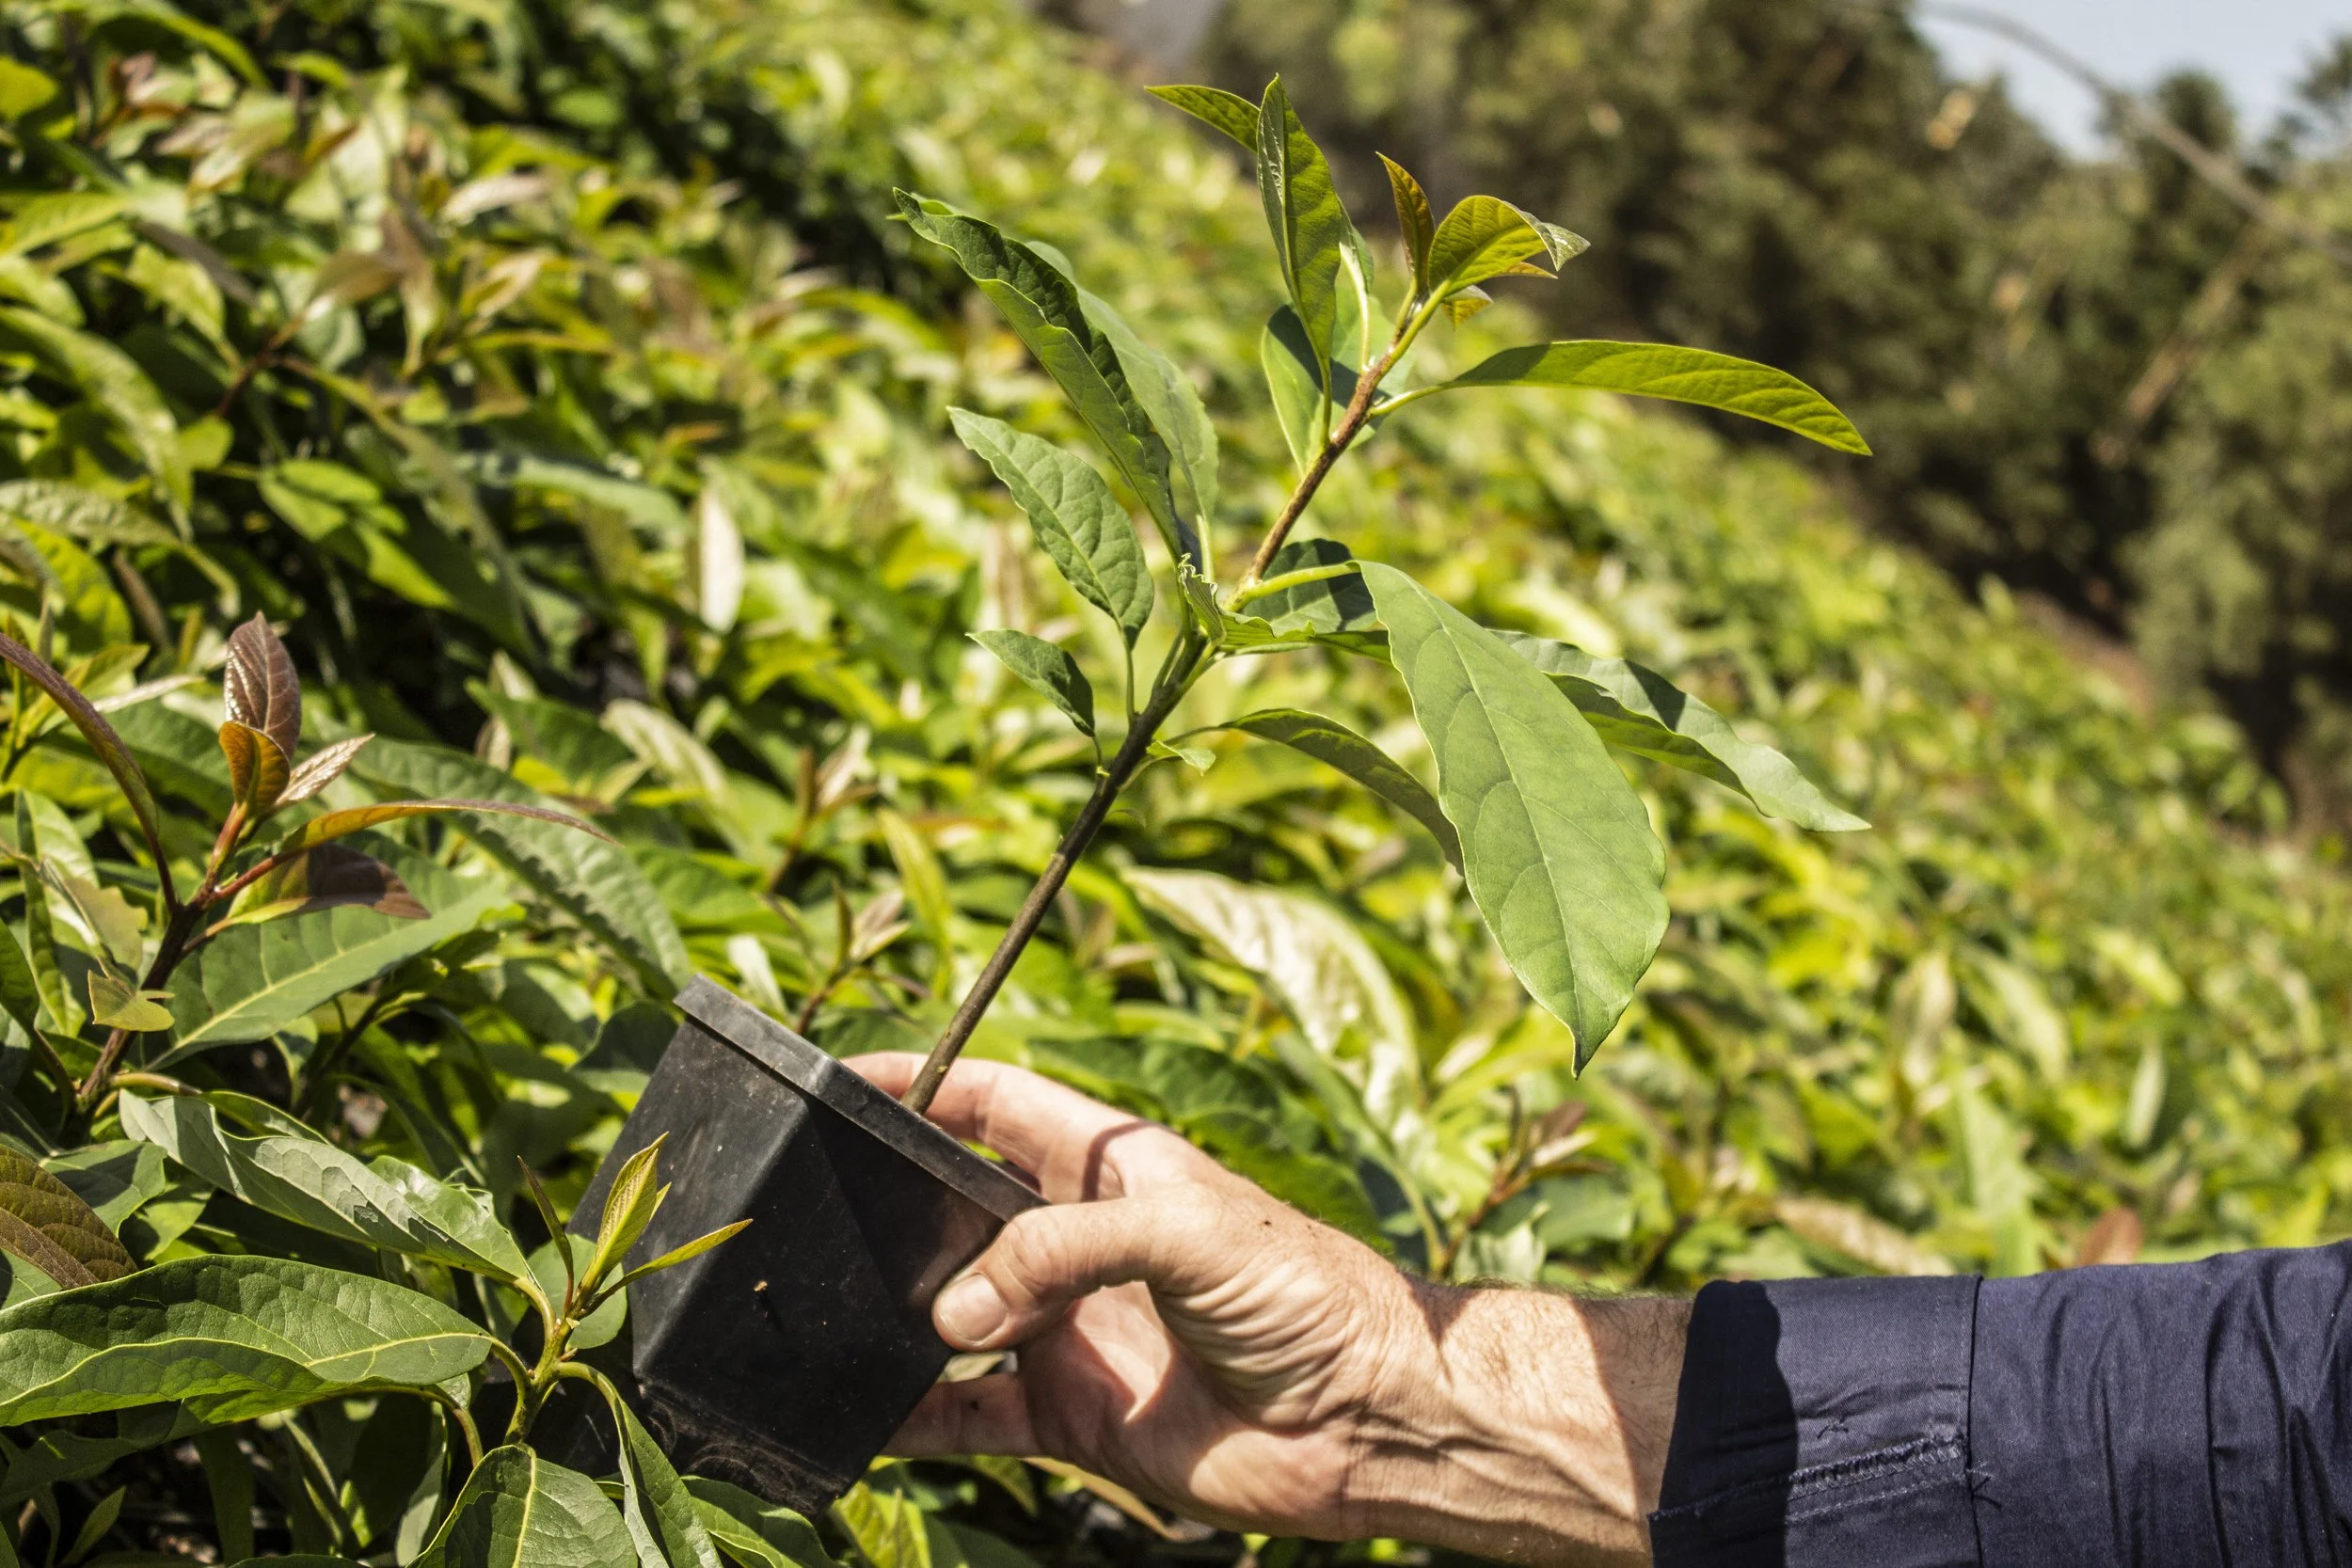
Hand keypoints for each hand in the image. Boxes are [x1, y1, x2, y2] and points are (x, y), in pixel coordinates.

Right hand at [849, 1055, 1687, 1566]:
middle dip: (890, 1214)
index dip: (920, 1086)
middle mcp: (1077, 1243)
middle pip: (954, 1212)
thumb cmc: (1307, 1292)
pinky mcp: (1071, 1415)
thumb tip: (955, 1314)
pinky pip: (967, 1418)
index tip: (839, 1083)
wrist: (1371, 1418)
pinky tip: (856, 1417)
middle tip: (819, 1224)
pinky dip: (910, 1420)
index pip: (992, 1104)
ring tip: (823, 1320)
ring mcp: (1069, 1329)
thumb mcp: (1189, 1229)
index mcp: (1108, 1166)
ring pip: (949, 1318)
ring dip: (892, 1321)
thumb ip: (1064, 1248)